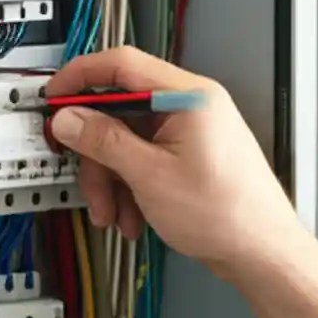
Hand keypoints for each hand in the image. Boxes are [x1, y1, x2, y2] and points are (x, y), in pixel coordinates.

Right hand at [46, 46, 305, 275]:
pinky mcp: (190, 158)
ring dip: (112, 179)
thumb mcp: (150, 175)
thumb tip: (70, 118)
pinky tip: (132, 218)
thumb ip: (105, 141)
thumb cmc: (227, 214)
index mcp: (189, 96)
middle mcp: (192, 108)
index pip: (123, 64)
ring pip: (130, 142)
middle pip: (122, 111)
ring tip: (113, 214)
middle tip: (86, 178)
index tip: (55, 97)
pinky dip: (131, 188)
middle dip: (98, 152)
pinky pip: (146, 161)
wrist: (262, 253)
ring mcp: (192, 133)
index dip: (82, 76)